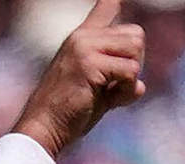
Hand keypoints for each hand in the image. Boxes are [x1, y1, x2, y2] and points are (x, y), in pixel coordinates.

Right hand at [11, 0, 145, 155]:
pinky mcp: (90, 64)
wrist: (42, 129)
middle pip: (135, 34)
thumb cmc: (66, 113)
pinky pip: (131, 70)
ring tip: (110, 93)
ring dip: (131, 75)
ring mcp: (84, 48)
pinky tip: (110, 102)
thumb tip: (142, 86)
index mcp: (81, 39)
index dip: (114, 1)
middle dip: (135, 61)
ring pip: (136, 49)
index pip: (106, 7)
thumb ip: (115, 76)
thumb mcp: (93, 87)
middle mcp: (82, 37)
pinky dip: (127, 90)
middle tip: (116, 84)